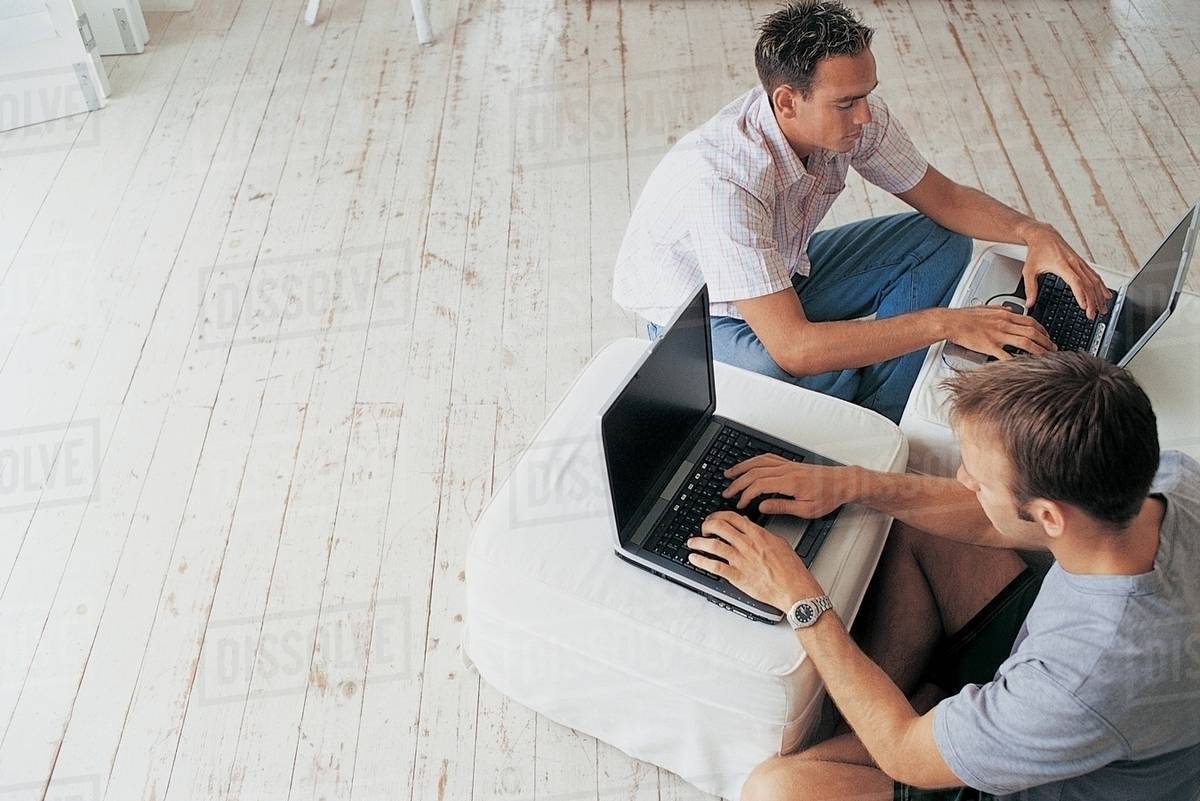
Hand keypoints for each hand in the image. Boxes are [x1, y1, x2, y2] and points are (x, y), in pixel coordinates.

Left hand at [687, 511, 823, 609]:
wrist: (794, 589)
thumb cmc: (791, 570)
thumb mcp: (779, 543)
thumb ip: (762, 533)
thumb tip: (748, 524)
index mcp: (757, 535)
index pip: (732, 517)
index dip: (718, 515)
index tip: (713, 518)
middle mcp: (747, 545)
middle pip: (719, 527)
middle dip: (706, 525)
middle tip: (703, 529)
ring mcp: (741, 560)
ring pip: (713, 545)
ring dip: (698, 542)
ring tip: (692, 542)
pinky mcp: (737, 576)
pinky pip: (714, 566)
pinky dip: (701, 561)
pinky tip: (694, 559)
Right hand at [722, 455, 855, 517]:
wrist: (842, 483)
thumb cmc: (828, 496)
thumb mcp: (806, 510)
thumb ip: (782, 507)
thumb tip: (763, 506)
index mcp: (789, 482)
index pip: (759, 485)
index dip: (746, 494)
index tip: (740, 503)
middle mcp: (786, 470)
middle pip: (754, 472)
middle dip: (738, 482)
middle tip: (727, 491)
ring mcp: (787, 465)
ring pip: (758, 462)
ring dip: (742, 467)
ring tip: (729, 474)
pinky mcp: (790, 463)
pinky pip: (768, 458)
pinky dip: (754, 460)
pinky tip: (749, 465)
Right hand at [943, 306, 1055, 360]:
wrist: (951, 322)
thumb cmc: (965, 316)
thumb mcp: (986, 307)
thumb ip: (1001, 308)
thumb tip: (1012, 309)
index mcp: (1005, 314)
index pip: (1030, 321)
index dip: (1043, 330)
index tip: (1047, 336)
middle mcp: (1004, 324)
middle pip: (1033, 332)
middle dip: (1046, 341)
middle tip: (1053, 348)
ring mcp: (998, 335)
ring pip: (1026, 342)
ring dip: (1039, 350)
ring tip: (1046, 357)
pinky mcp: (990, 346)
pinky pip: (1007, 355)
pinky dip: (1018, 361)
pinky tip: (1025, 366)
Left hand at [1021, 223, 1111, 317]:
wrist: (1044, 235)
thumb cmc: (1037, 251)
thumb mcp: (1029, 270)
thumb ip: (1030, 288)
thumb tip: (1029, 304)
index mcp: (1061, 264)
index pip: (1075, 281)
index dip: (1081, 294)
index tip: (1084, 306)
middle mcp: (1074, 263)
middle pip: (1088, 284)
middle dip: (1092, 301)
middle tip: (1092, 315)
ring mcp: (1079, 262)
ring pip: (1094, 280)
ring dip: (1100, 295)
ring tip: (1102, 308)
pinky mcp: (1081, 262)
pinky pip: (1094, 275)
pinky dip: (1101, 286)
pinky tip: (1105, 295)